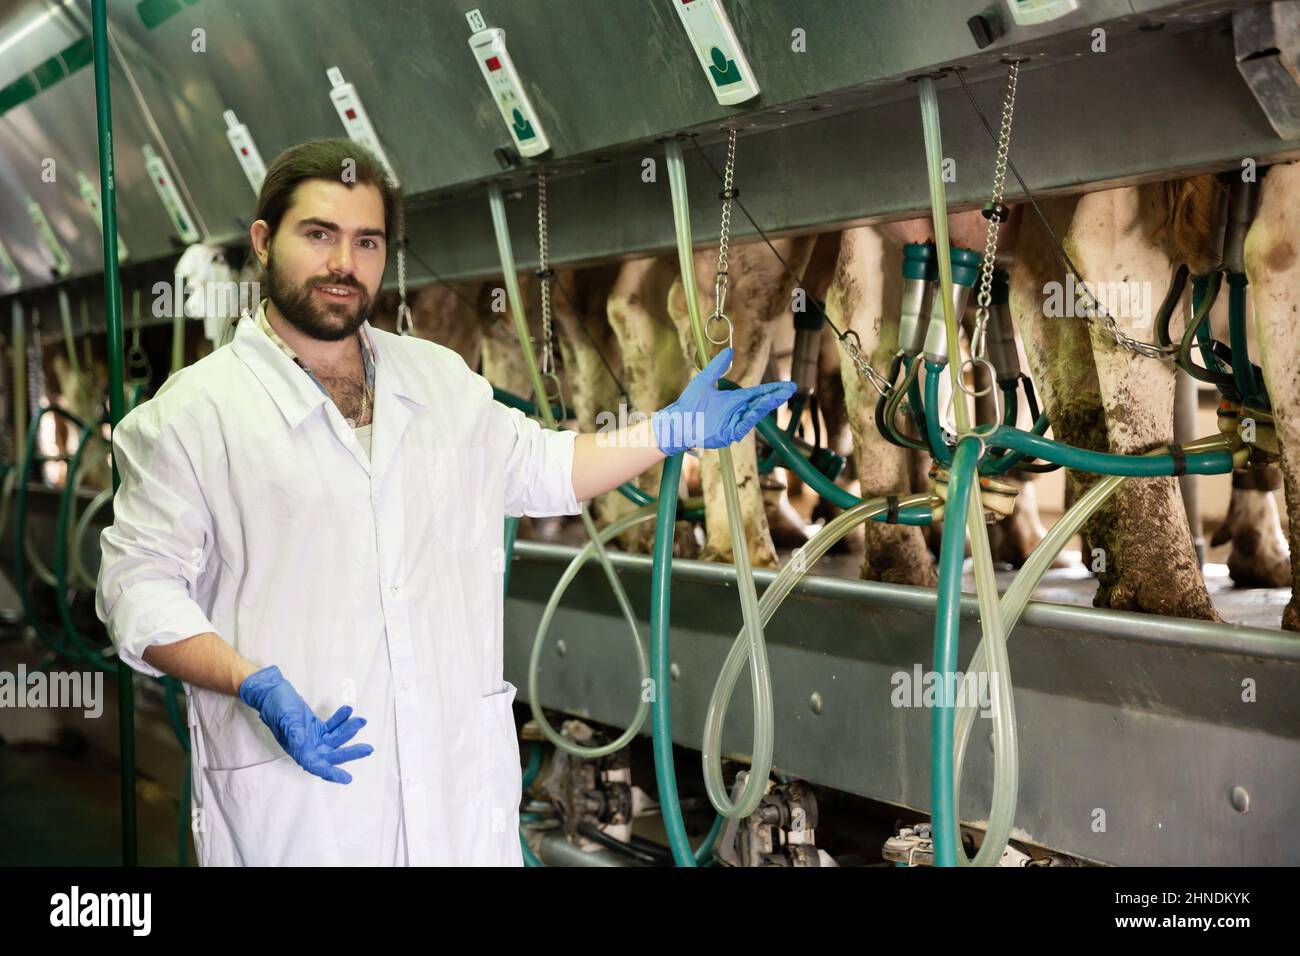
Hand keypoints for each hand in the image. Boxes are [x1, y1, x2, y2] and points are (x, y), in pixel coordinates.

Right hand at [238, 665, 372, 783]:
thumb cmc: (276, 707)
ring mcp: (312, 736)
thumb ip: (294, 733)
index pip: (317, 766)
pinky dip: (340, 719)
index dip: (332, 773)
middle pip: (332, 754)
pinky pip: (332, 726)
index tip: (347, 778)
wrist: (271, 693)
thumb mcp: (286, 720)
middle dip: (350, 752)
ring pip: (335, 739)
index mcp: (299, 750)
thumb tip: (301, 745)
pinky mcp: (315, 726)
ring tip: (360, 720)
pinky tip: (347, 710)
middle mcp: (307, 746)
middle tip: (368, 749)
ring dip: (349, 730)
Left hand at [651, 347, 796, 456]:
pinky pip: (741, 427)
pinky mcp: (728, 434)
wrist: (678, 420)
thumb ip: (717, 366)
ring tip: (771, 399)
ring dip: (762, 407)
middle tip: (788, 390)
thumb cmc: (689, 402)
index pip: (758, 393)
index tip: (788, 386)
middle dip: (774, 397)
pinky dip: (747, 421)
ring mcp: (733, 423)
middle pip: (760, 404)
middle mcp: (737, 411)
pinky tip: (753, 413)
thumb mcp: (704, 380)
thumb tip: (729, 350)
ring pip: (752, 415)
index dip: (773, 390)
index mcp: (734, 399)